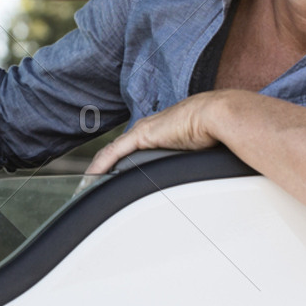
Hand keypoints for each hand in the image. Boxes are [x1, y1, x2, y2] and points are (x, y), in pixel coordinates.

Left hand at [85, 91, 232, 174]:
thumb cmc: (216, 132)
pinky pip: (113, 153)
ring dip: (98, 171)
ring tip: (87, 188)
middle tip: (92, 190)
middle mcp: (149, 130)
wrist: (218, 115)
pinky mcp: (142, 135)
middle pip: (118, 153)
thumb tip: (197, 185)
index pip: (133, 151)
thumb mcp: (199, 153)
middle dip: (104, 171)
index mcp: (162, 133)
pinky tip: (91, 179)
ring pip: (112, 154)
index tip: (112, 182)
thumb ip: (190, 164)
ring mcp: (144, 131)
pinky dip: (100, 166)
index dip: (119, 166)